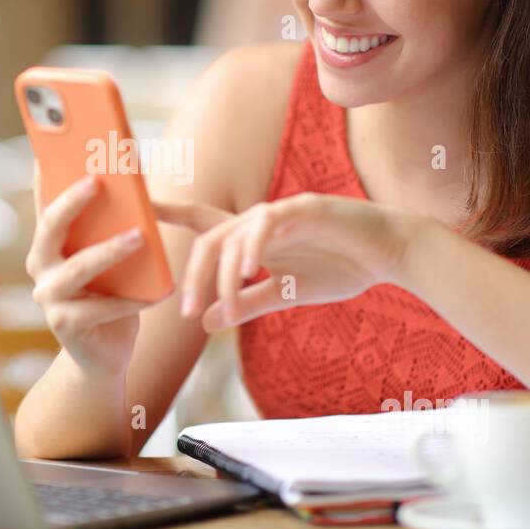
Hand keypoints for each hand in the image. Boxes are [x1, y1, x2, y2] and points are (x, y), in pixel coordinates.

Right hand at [25, 165, 172, 372]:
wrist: (104, 356)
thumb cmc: (112, 296)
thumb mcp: (113, 258)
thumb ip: (112, 228)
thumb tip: (134, 189)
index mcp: (50, 242)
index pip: (45, 198)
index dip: (47, 170)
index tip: (57, 141)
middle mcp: (41, 266)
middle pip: (52, 225)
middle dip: (74, 200)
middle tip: (100, 180)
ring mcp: (49, 297)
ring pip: (80, 267)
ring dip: (111, 250)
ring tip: (141, 236)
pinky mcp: (66, 326)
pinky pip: (103, 307)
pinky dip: (135, 299)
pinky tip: (161, 291)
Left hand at [158, 192, 415, 331]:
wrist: (391, 253)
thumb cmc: (341, 266)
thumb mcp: (286, 293)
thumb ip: (245, 303)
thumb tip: (204, 320)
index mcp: (253, 236)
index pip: (203, 223)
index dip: (170, 215)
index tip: (138, 211)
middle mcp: (260, 220)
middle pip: (210, 238)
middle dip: (192, 273)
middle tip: (184, 310)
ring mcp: (281, 212)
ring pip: (235, 235)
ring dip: (223, 272)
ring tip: (223, 305)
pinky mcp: (305, 209)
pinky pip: (268, 224)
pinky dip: (254, 246)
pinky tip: (249, 268)